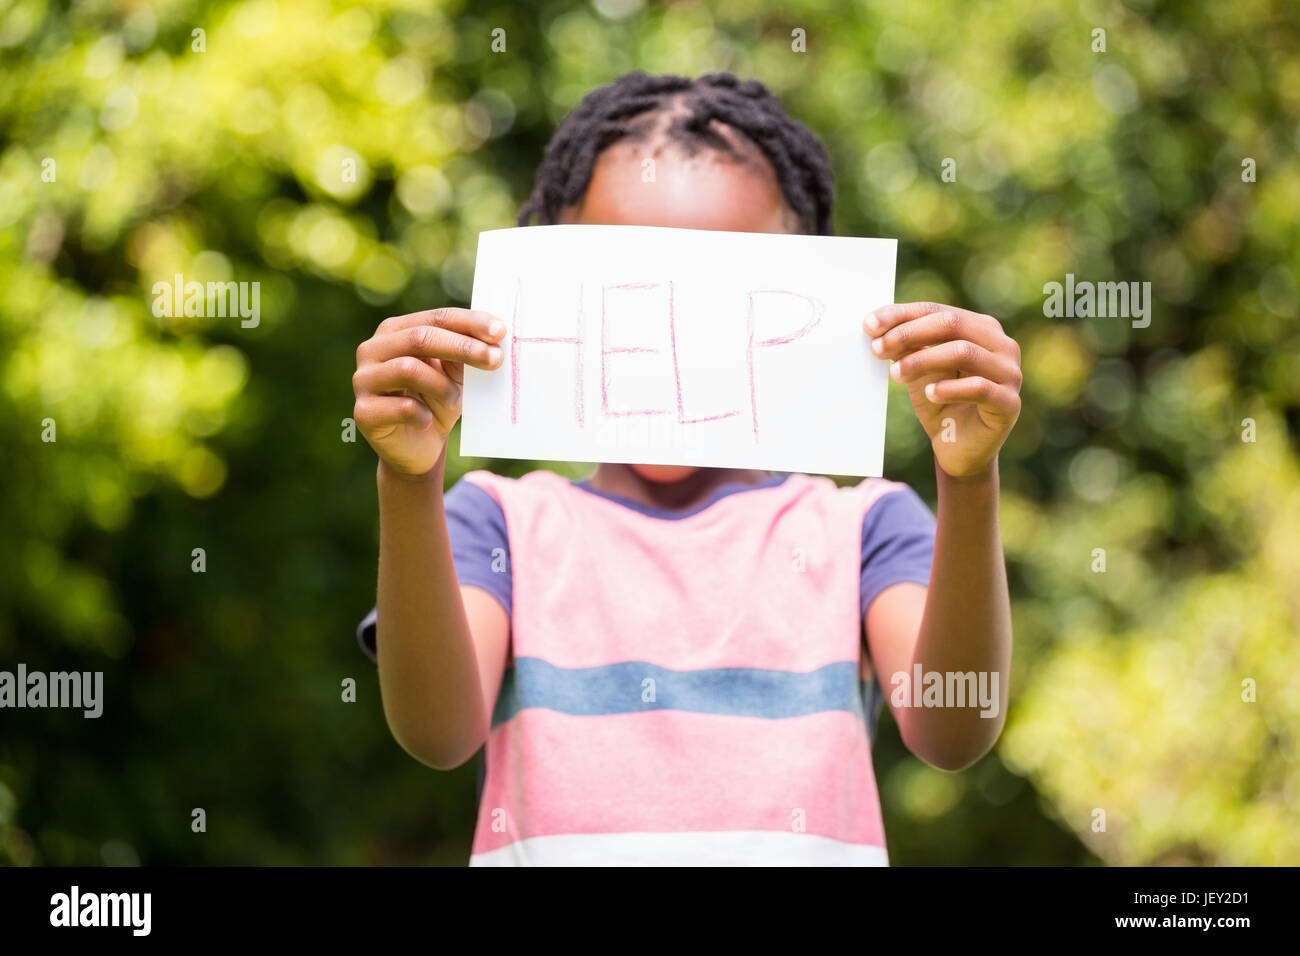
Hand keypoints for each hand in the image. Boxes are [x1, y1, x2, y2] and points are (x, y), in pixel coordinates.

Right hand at [353, 308, 505, 478]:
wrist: (418, 448)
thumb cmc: (437, 401)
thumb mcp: (455, 374)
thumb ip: (464, 353)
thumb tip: (493, 336)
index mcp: (395, 331)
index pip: (435, 318)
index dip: (469, 323)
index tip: (500, 331)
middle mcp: (372, 349)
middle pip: (420, 338)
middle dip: (463, 347)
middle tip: (495, 359)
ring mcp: (363, 380)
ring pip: (408, 368)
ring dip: (442, 386)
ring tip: (454, 400)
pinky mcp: (364, 412)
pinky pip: (401, 407)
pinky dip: (423, 414)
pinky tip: (428, 420)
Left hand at [864, 303, 1021, 478]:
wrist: (958, 448)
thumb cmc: (940, 401)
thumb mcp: (919, 370)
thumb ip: (907, 346)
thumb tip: (878, 326)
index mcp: (981, 328)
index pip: (938, 311)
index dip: (902, 315)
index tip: (869, 325)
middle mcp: (1002, 345)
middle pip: (952, 324)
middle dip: (909, 333)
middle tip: (878, 348)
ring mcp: (1010, 373)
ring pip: (964, 351)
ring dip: (923, 359)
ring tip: (896, 373)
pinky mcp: (1010, 404)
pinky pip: (980, 387)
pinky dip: (950, 388)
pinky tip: (929, 392)